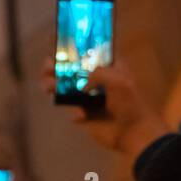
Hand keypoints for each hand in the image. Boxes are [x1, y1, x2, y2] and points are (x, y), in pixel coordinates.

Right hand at [42, 60, 168, 157]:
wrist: (133, 133)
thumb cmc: (130, 104)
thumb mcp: (119, 81)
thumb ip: (98, 73)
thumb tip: (82, 84)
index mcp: (109, 68)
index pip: (89, 54)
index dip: (74, 49)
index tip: (60, 48)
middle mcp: (97, 80)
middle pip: (72, 70)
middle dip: (57, 68)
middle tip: (47, 68)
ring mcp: (89, 97)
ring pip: (65, 88)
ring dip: (54, 86)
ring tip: (47, 87)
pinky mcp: (84, 114)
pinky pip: (70, 109)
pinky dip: (72, 111)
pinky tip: (81, 115)